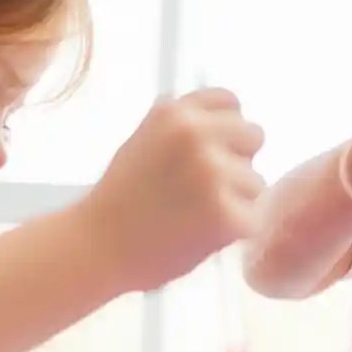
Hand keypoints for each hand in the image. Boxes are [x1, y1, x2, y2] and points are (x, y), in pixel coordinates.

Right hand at [86, 88, 265, 290]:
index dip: (225, 129)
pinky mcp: (226, 214)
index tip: (212, 152)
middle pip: (254, 136)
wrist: (96, 249)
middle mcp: (196, 135)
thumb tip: (221, 119)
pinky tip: (202, 235)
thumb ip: (181, 127)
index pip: (231, 102)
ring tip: (196, 216)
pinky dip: (234, 231)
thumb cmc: (118, 200)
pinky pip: (253, 217)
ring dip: (235, 200)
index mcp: (175, 112)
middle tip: (206, 190)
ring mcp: (213, 173)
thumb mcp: (142, 140)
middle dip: (237, 161)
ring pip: (255, 182)